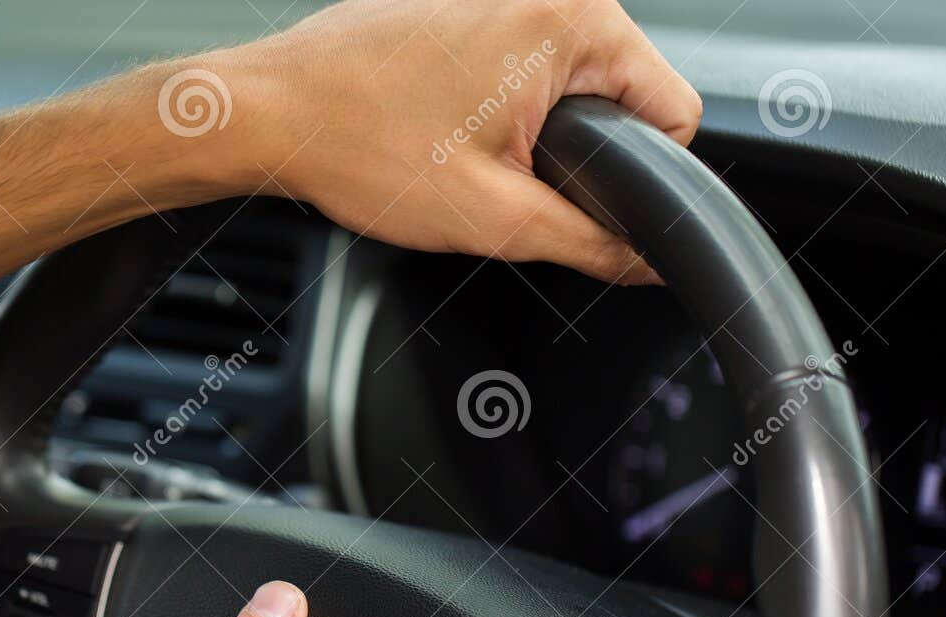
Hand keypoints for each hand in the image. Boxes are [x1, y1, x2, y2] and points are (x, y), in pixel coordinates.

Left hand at [222, 0, 701, 282]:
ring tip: (463, 150)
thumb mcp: (495, 219)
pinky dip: (503, 104)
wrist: (271, 113)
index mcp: (574, 21)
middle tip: (501, 178)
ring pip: (574, 84)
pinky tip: (445, 126)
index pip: (674, 113)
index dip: (638, 179)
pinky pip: (528, 63)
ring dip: (536, 131)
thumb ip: (591, 243)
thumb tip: (649, 261)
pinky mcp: (474, 1)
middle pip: (625, 96)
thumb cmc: (360, 145)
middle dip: (579, 154)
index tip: (578, 200)